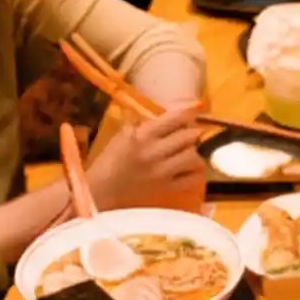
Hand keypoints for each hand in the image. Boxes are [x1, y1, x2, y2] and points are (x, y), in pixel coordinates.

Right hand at [87, 107, 206, 209]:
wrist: (100, 192)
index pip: (175, 118)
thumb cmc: (108, 162)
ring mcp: (163, 171)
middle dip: (193, 133)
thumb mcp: (121, 136)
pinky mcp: (167, 189)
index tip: (198, 107)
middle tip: (191, 133)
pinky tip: (191, 169)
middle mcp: (156, 152)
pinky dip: (196, 172)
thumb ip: (142, 124)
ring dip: (196, 152)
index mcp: (143, 135)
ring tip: (191, 151)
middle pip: (190, 137)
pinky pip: (192, 179)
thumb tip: (162, 115)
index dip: (190, 111)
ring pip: (194, 157)